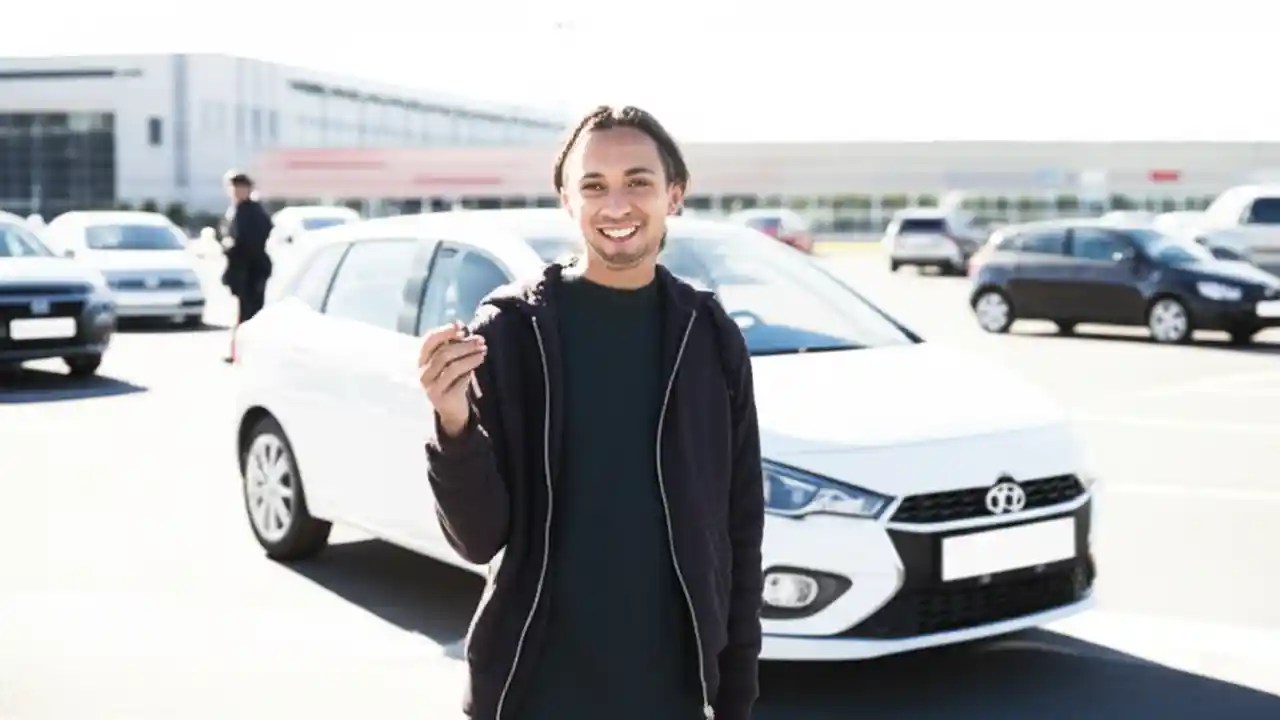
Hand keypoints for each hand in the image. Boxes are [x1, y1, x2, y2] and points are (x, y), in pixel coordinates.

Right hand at [419, 321, 486, 436]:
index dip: (445, 331)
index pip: (429, 340)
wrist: (451, 409)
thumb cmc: (452, 379)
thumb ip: (453, 343)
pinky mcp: (442, 399)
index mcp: (422, 360)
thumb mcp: (450, 360)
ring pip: (452, 367)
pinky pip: (459, 381)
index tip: (461, 326)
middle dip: (465, 345)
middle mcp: (423, 373)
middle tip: (481, 341)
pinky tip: (476, 367)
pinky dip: (469, 372)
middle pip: (444, 353)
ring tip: (483, 352)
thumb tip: (459, 323)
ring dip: (470, 357)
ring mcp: (431, 387)